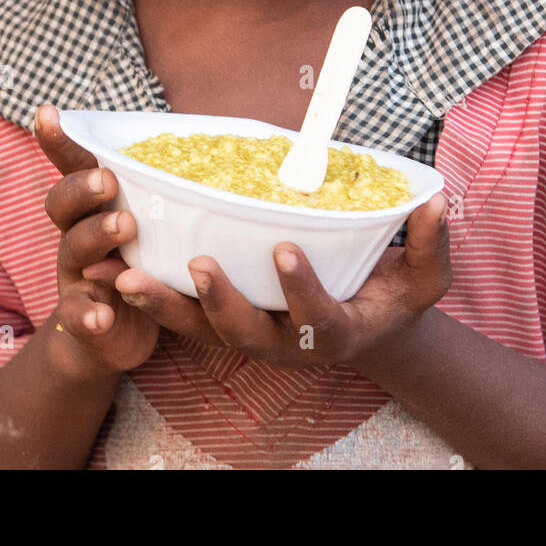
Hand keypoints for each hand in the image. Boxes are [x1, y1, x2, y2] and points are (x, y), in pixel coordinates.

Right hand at [36, 104, 158, 378]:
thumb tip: (220, 140)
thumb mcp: (152, 223)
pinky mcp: (84, 319)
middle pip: (65, 203)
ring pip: (74, 250)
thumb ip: (168, 190)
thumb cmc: (142, 262)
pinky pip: (78, 315)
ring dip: (96, 236)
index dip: (58, 140)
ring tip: (124, 228)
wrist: (112, 337)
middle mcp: (77, 234)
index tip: (46, 111)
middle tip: (109, 181)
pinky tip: (103, 316)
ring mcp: (76, 275)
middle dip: (83, 188)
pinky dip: (89, 315)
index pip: (74, 166)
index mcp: (94, 206)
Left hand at [81, 192, 450, 371]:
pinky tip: (109, 268)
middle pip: (244, 335)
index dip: (300, 290)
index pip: (316, 319)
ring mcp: (246, 335)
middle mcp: (283, 344)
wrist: (365, 327)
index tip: (285, 250)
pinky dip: (145, 297)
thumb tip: (436, 201)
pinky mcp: (218, 321)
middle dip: (220, 303)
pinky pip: (178, 318)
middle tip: (199, 264)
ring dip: (161, 305)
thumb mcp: (424, 278)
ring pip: (198, 333)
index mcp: (332, 333)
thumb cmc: (392, 295)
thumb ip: (429, 244)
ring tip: (124, 274)